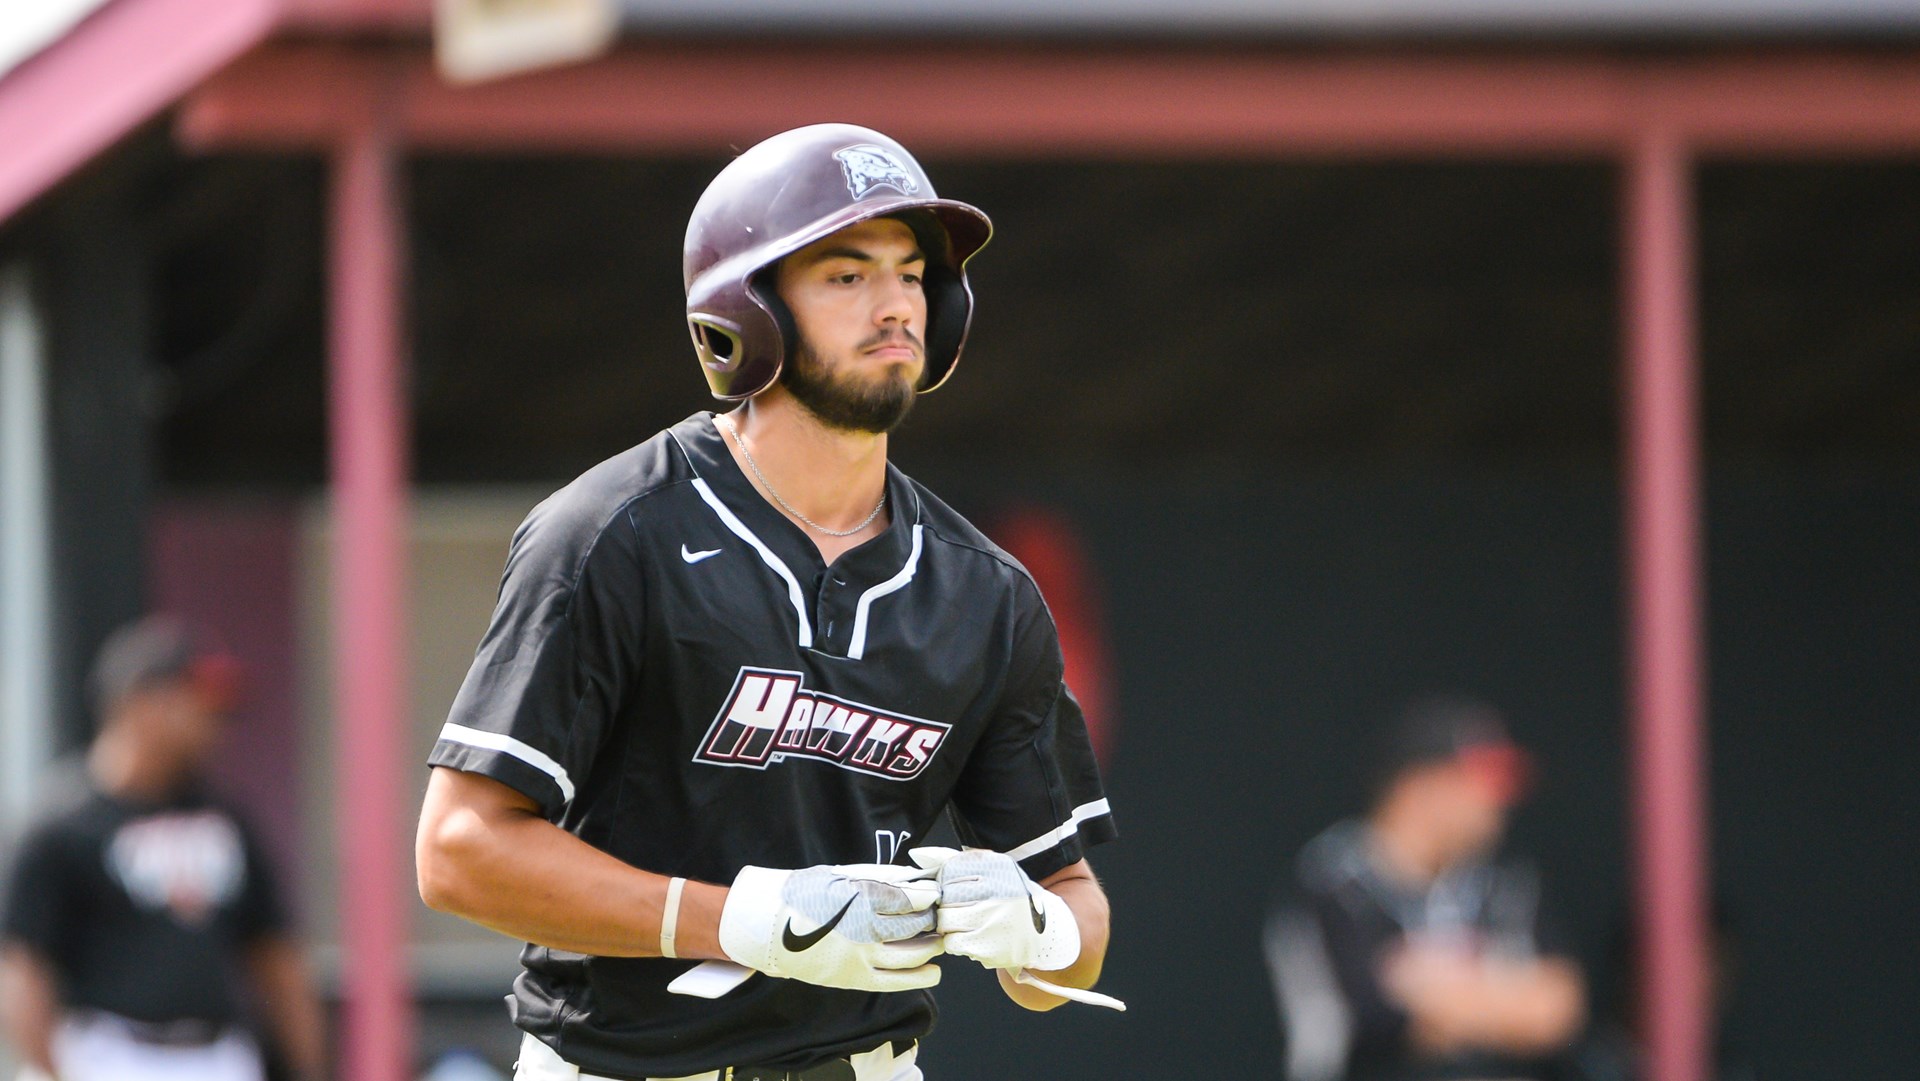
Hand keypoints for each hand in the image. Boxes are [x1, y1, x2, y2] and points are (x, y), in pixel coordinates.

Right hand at [717, 862, 943, 991]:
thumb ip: (876, 878)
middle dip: (933, 922)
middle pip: (915, 928)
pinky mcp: (853, 979)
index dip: (928, 898)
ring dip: (931, 950)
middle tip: (940, 917)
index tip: (936, 895)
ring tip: (939, 943)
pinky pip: (892, 982)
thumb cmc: (801, 894)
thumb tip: (910, 878)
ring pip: (910, 957)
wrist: (766, 927)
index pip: (910, 900)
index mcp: (860, 899)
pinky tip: (931, 972)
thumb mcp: (838, 876)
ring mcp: (860, 957)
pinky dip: (917, 977)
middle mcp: (864, 930)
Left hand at [909, 847, 1079, 971]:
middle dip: (947, 907)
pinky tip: (974, 938)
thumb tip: (917, 855)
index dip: (946, 885)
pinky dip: (958, 943)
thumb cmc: (1010, 897)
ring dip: (950, 926)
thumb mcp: (991, 869)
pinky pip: (953, 944)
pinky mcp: (989, 947)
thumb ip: (953, 859)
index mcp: (996, 867)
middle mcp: (996, 891)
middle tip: (962, 910)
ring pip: (945, 923)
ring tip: (969, 924)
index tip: (956, 892)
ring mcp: (992, 921)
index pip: (948, 872)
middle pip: (944, 899)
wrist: (1046, 932)